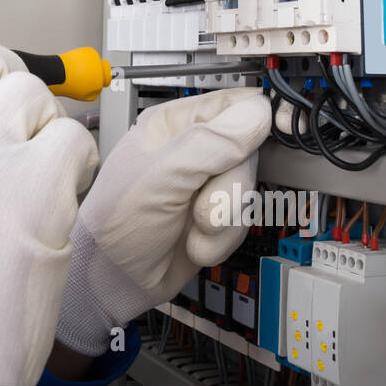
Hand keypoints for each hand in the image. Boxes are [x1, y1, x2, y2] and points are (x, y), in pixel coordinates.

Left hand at [54, 87, 270, 356]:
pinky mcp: (214, 216)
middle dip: (230, 189)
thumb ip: (210, 144)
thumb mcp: (162, 177)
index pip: (234, 104)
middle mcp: (193, 149)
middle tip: (201, 208)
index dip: (258, 119)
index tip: (272, 135)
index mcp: (174, 123)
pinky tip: (194, 243)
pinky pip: (243, 222)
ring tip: (191, 228)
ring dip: (224, 220)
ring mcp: (204, 184)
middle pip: (249, 153)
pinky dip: (222, 240)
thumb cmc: (116, 222)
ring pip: (248, 191)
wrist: (113, 280)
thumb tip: (258, 113)